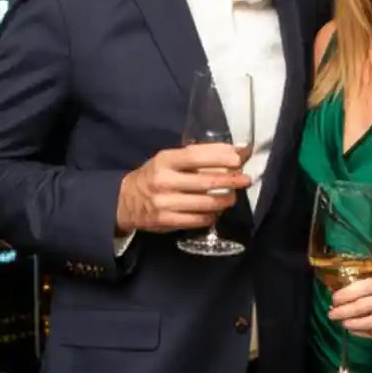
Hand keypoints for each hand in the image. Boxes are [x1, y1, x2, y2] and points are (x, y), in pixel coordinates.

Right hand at [115, 143, 248, 233]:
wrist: (125, 201)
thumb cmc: (154, 175)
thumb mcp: (170, 160)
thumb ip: (199, 156)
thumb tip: (236, 151)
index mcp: (164, 160)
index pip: (196, 156)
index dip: (220, 157)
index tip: (238, 159)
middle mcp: (164, 180)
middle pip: (206, 181)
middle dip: (231, 180)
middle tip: (246, 180)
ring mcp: (165, 203)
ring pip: (206, 203)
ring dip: (225, 200)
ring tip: (232, 197)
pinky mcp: (167, 221)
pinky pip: (198, 220)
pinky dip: (212, 215)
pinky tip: (215, 211)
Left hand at [328, 273, 371, 339]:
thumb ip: (370, 285)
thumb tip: (344, 293)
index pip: (361, 288)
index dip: (345, 294)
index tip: (334, 299)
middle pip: (361, 306)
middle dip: (342, 310)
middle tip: (331, 313)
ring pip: (366, 321)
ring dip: (349, 322)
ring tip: (340, 321)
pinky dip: (360, 332)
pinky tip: (352, 329)